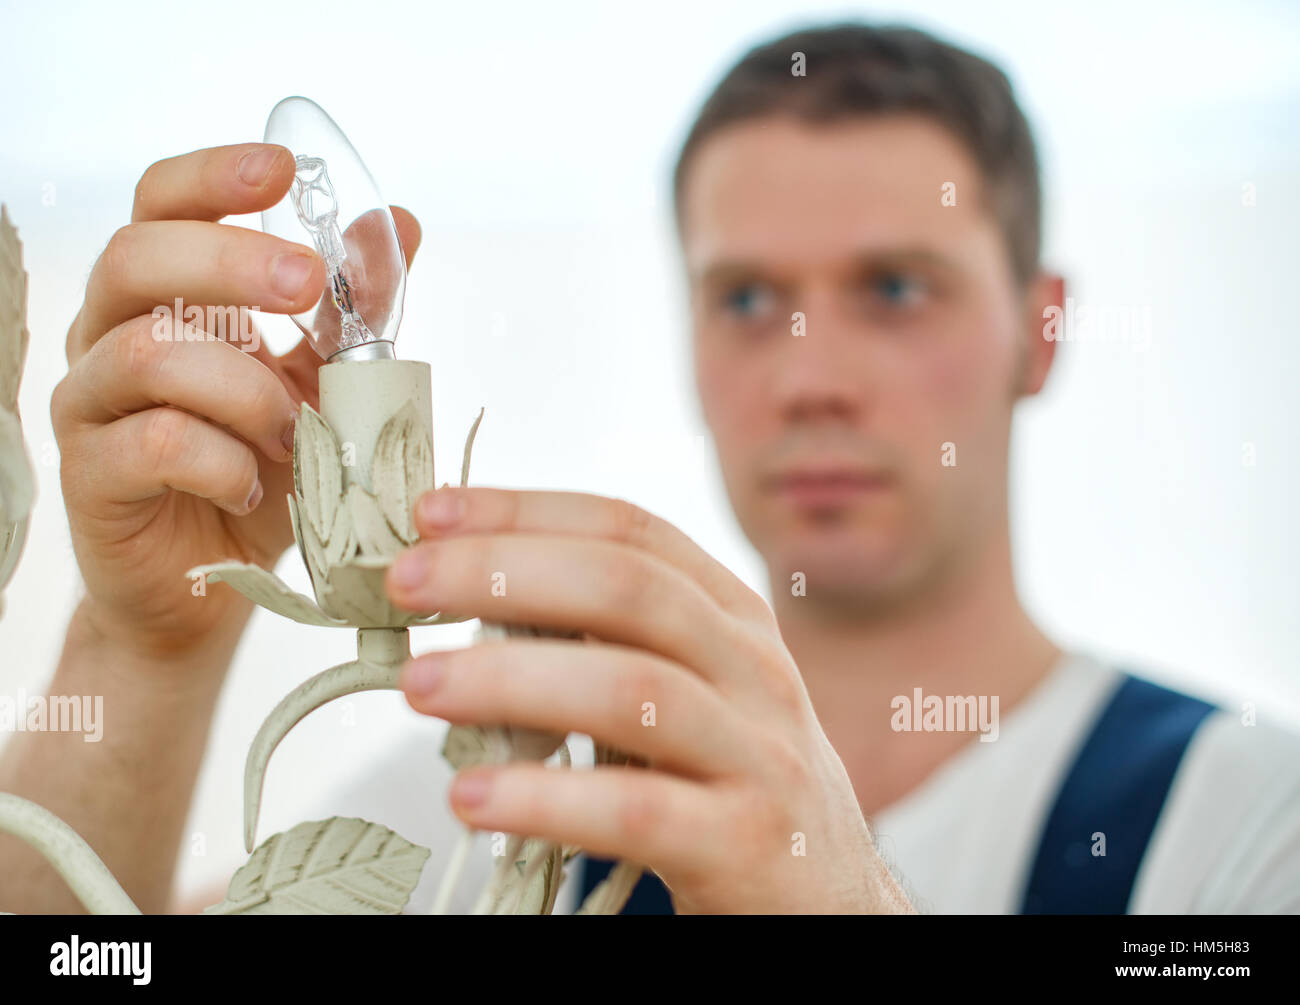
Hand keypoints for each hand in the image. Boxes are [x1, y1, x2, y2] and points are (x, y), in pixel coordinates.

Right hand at [52, 143, 420, 663]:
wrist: (211, 579)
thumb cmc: (263, 468)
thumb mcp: (324, 381)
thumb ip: (354, 309)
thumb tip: (400, 225)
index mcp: (167, 297)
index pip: (161, 204)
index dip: (213, 177)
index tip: (282, 171)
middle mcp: (112, 333)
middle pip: (138, 258)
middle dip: (230, 263)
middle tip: (305, 285)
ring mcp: (92, 402)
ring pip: (149, 353)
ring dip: (246, 390)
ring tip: (293, 432)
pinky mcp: (92, 474)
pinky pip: (153, 443)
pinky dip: (222, 461)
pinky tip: (251, 485)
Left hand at [386, 486, 914, 912]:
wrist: (829, 896)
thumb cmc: (729, 779)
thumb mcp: (693, 687)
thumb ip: (609, 640)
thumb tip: (467, 593)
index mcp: (732, 615)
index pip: (630, 528)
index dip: (527, 510)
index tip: (432, 513)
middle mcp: (754, 667)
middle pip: (628, 589)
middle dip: (506, 573)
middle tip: (404, 584)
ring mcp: (759, 753)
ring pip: (632, 690)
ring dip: (509, 679)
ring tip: (418, 683)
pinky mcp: (747, 842)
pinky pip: (638, 809)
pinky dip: (545, 798)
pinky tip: (473, 798)